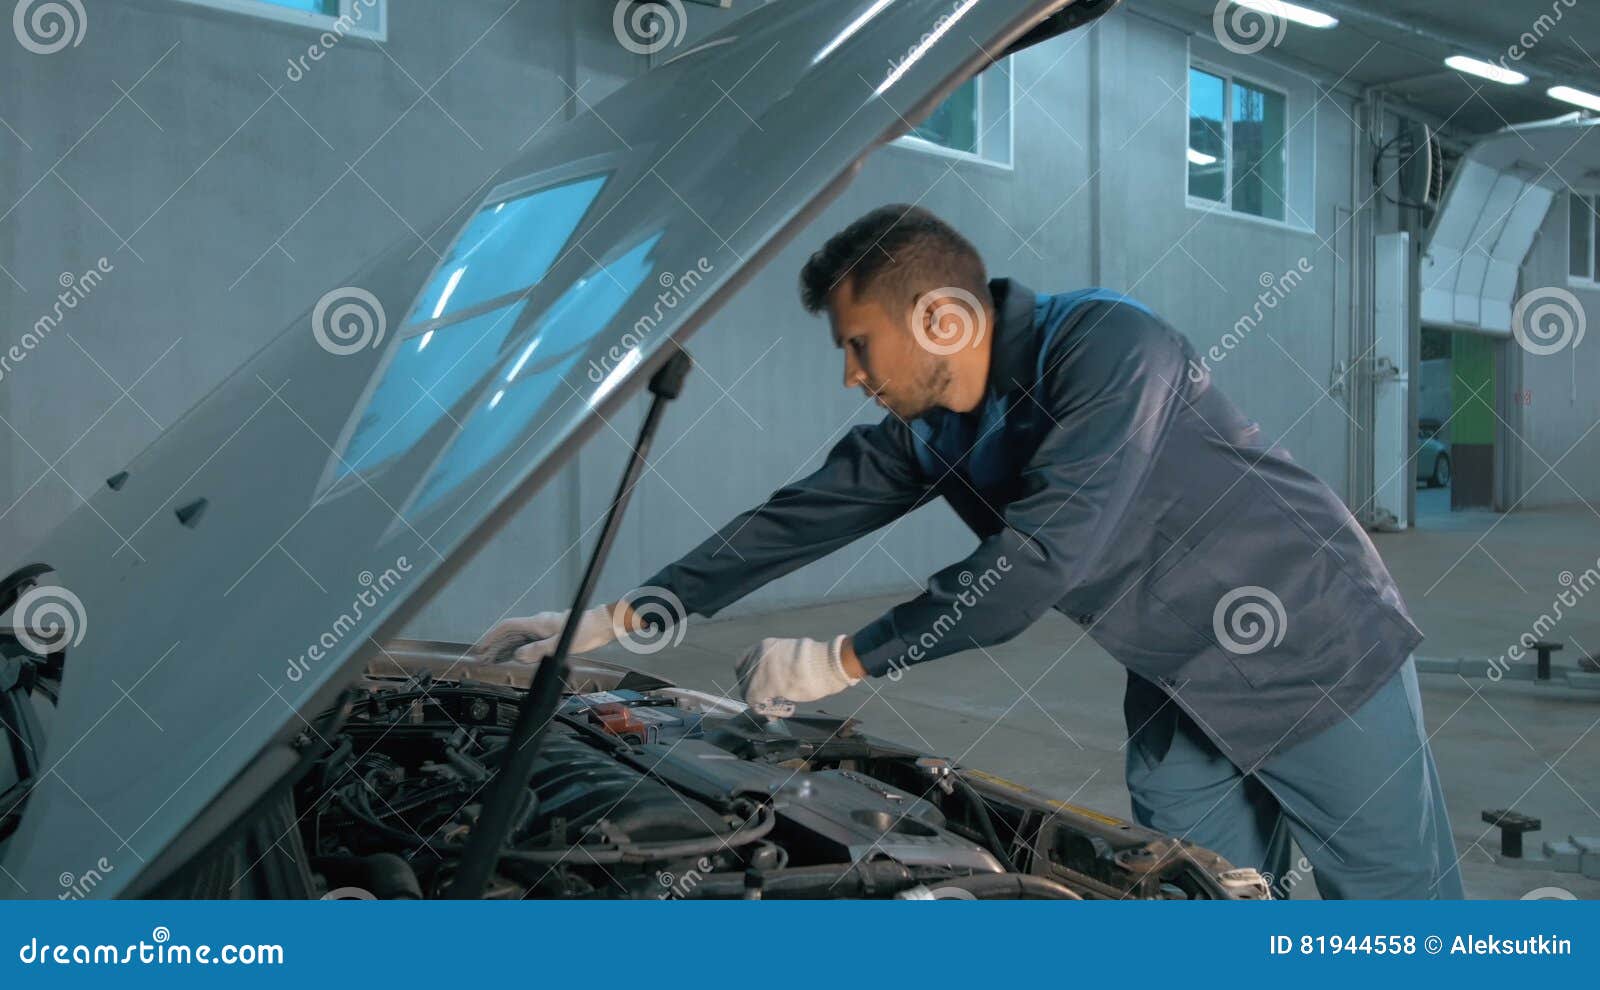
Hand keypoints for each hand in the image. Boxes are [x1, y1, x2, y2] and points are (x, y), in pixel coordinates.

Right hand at [472, 603, 618, 663]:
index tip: (482, 647)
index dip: (492, 636)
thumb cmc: (586, 631)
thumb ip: (538, 650)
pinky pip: (528, 641)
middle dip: (495, 646)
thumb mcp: (561, 643)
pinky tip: (514, 658)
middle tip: (483, 659)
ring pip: (518, 638)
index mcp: (538, 622)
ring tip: (493, 661)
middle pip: (510, 634)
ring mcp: (544, 628)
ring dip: (504, 648)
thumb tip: (517, 656)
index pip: (508, 627)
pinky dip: (518, 649)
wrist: (604, 624)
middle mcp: (538, 624)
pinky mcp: (551, 634)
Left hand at [735, 635, 861, 715]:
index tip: (761, 688)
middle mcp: (756, 656)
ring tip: (781, 709)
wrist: (825, 664)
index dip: (749, 679)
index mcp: (765, 646)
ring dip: (763, 703)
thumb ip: (779, 666)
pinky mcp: (760, 686)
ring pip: (748, 692)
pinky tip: (785, 711)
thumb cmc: (817, 661)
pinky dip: (768, 711)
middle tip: (771, 703)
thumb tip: (777, 679)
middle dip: (756, 693)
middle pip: (743, 679)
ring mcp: (756, 670)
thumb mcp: (792, 657)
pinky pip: (756, 703)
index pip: (744, 664)